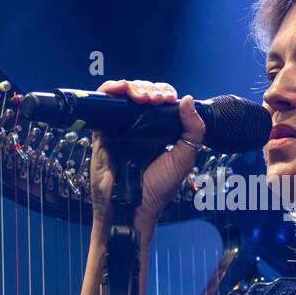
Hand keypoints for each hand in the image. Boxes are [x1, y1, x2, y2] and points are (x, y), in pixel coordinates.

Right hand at [89, 79, 206, 229]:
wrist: (133, 207)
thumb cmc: (157, 189)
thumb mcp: (184, 159)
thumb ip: (193, 131)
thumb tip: (188, 101)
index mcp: (159, 130)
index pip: (161, 100)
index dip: (165, 93)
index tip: (169, 99)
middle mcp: (139, 126)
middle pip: (143, 92)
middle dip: (152, 88)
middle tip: (157, 99)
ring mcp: (120, 127)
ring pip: (124, 93)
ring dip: (135, 87)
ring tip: (144, 98)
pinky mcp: (103, 131)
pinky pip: (102, 103)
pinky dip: (110, 89)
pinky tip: (122, 90)